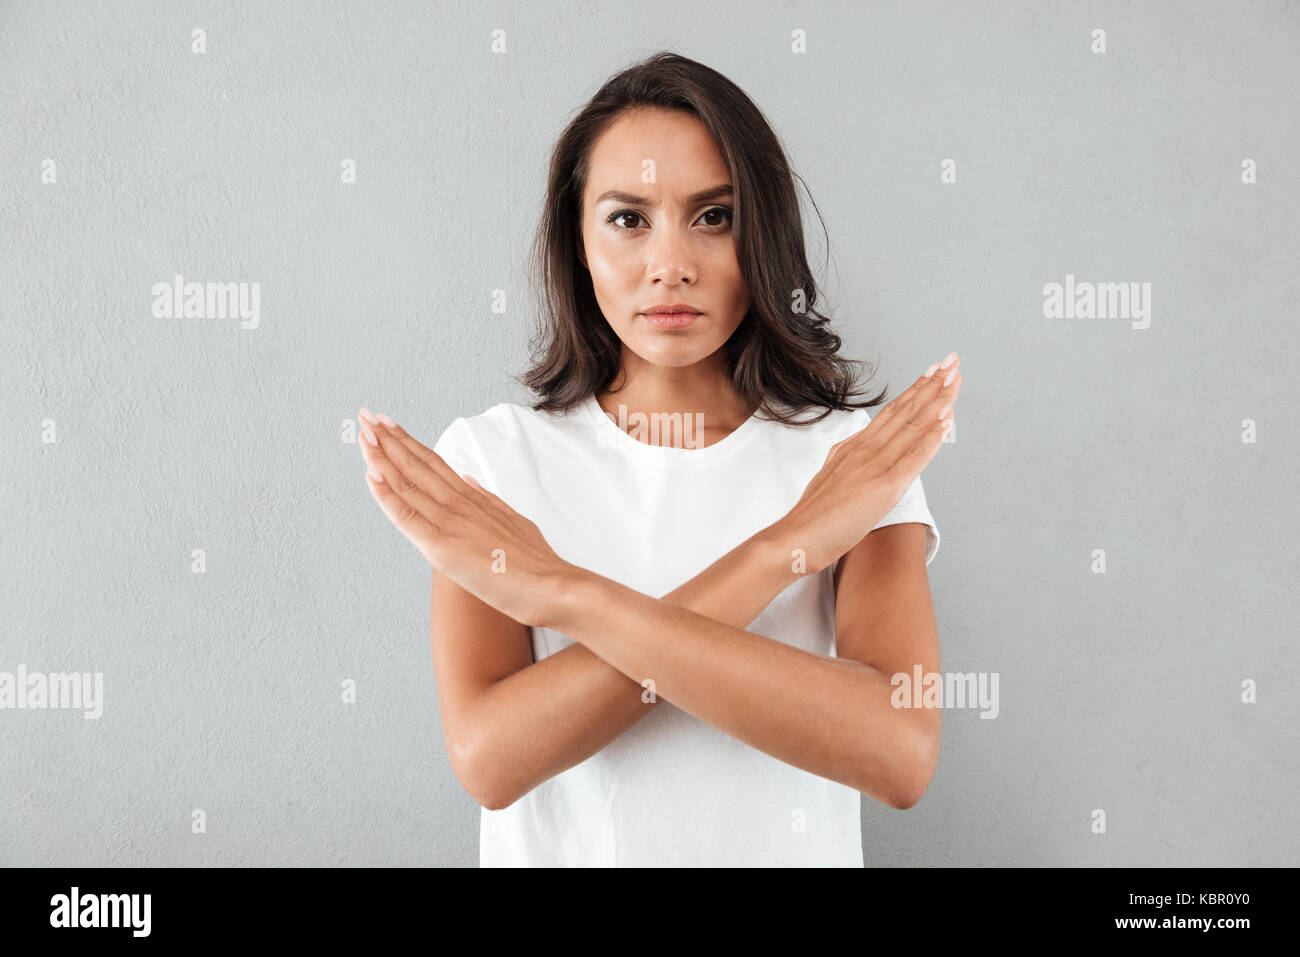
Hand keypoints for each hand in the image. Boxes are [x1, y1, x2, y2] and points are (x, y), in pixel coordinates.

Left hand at [356, 408, 577, 626]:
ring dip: (382, 456)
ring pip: (408, 483)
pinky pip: (407, 516)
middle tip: (367, 414)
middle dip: (389, 438)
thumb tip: (468, 479)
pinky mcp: (442, 547)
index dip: (409, 443)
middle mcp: (461, 504)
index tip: (390, 424)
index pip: (434, 464)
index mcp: (475, 500)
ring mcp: (451, 522)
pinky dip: (386, 494)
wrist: (555, 586)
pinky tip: (370, 473)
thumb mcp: (514, 521)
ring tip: (363, 431)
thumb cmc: (538, 564)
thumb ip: (488, 501)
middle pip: (418, 465)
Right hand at [772, 353, 961, 573]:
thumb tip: (861, 457)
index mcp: (853, 448)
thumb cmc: (814, 517)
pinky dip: (933, 436)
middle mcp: (865, 450)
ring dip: (938, 400)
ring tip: (955, 378)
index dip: (914, 391)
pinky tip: (947, 419)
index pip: (891, 413)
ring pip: (912, 425)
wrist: (797, 536)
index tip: (931, 373)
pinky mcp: (884, 487)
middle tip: (951, 361)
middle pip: (905, 411)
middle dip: (932, 384)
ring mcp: (874, 466)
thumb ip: (849, 463)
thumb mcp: (832, 478)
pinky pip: (914, 457)